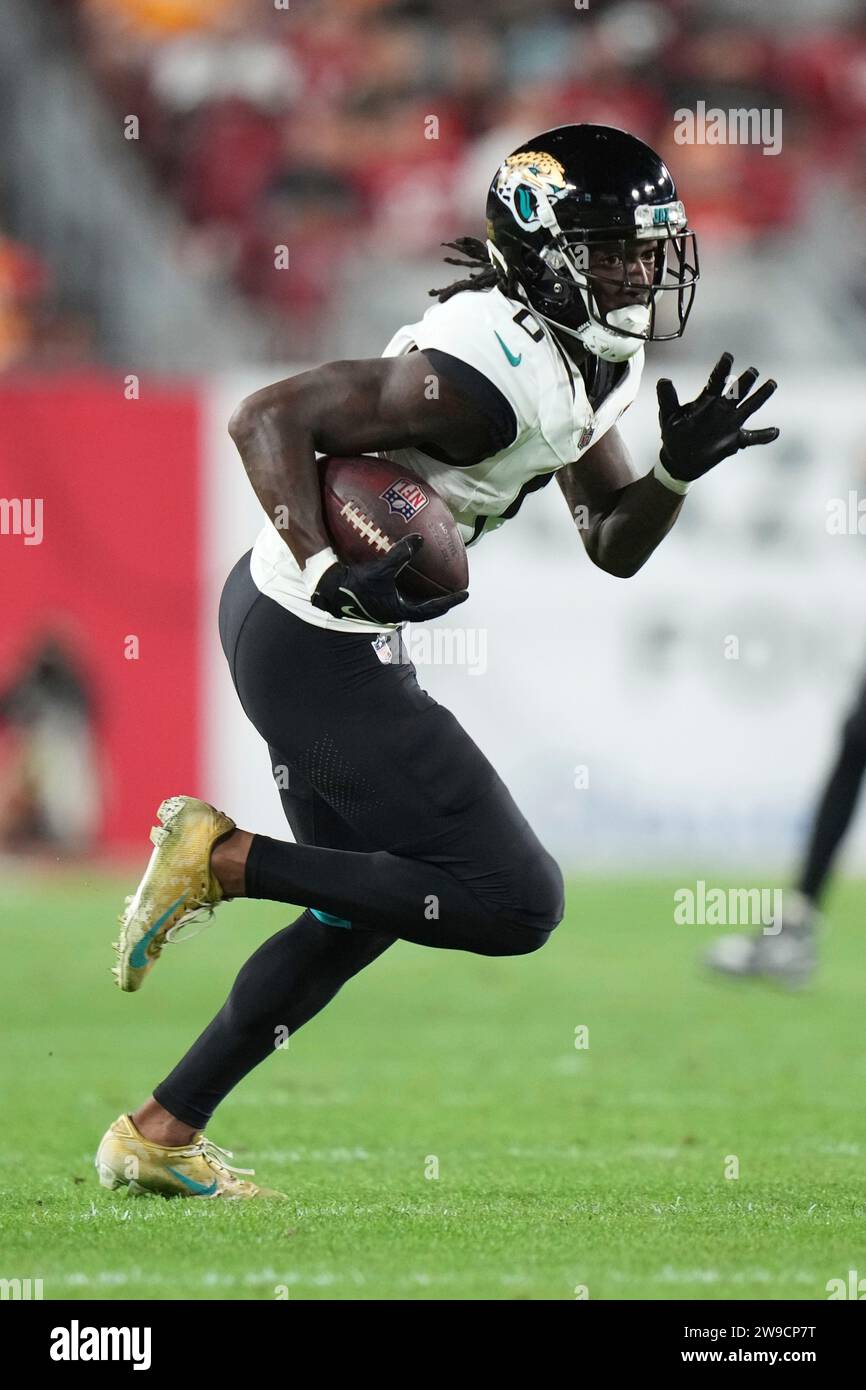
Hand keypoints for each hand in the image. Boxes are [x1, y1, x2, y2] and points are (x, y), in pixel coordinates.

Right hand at [311, 533, 468, 624]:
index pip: (433, 608)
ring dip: (424, 598)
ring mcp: (387, 610)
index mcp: (402, 611)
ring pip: (413, 605)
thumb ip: (401, 554)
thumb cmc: (357, 585)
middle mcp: (396, 613)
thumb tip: (420, 539)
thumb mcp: (382, 570)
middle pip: (425, 610)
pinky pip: (401, 598)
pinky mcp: (378, 603)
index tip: (465, 595)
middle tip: (452, 591)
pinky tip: (408, 580)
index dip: (451, 601)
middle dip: (440, 601)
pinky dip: (410, 591)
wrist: (331, 591)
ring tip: (434, 586)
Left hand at [656, 352, 778, 481]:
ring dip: (760, 396)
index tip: (728, 357)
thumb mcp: (668, 415)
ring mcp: (731, 423)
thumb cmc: (674, 433)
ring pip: (750, 407)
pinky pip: (753, 437)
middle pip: (738, 390)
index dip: (722, 369)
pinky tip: (775, 431)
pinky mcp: (735, 440)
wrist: (680, 459)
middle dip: (745, 381)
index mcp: (707, 400)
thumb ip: (667, 398)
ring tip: (771, 384)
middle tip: (753, 371)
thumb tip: (663, 380)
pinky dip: (764, 435)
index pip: (717, 381)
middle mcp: (723, 408)